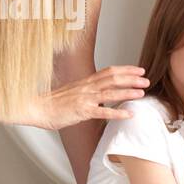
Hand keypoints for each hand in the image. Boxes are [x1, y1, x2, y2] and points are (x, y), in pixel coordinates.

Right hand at [27, 65, 148, 129]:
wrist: (37, 108)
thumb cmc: (53, 104)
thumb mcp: (73, 93)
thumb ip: (87, 92)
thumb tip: (100, 95)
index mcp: (85, 82)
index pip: (109, 71)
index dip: (126, 69)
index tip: (139, 70)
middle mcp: (87, 87)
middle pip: (113, 78)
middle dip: (132, 78)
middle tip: (146, 79)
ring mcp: (85, 99)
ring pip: (111, 92)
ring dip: (128, 92)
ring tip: (142, 92)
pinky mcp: (82, 111)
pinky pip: (103, 112)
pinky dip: (117, 113)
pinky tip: (129, 114)